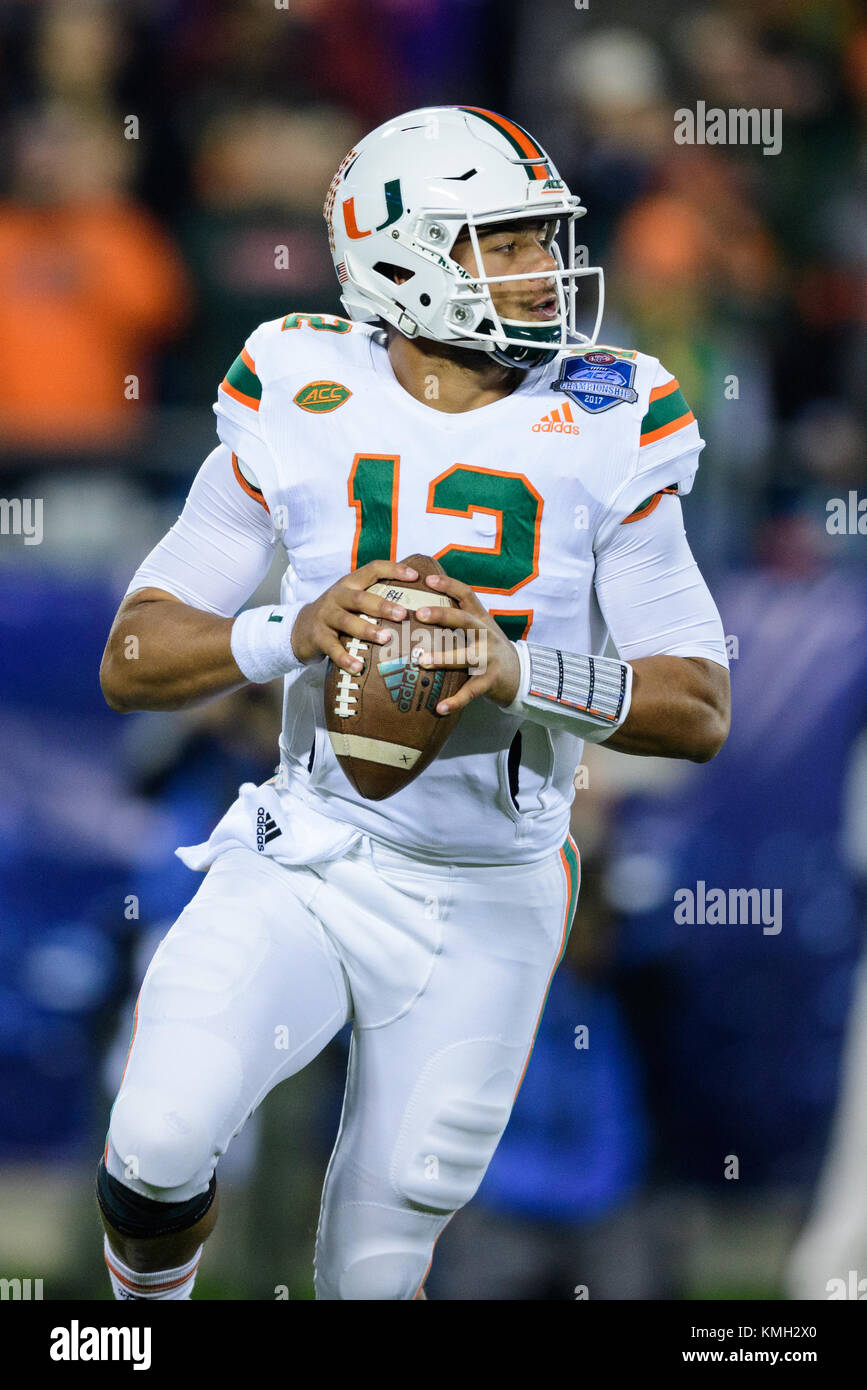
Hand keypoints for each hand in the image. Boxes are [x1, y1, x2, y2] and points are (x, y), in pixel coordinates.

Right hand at [290, 560, 417, 673]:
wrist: (300, 628)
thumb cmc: (337, 613)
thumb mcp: (352, 600)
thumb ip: (375, 597)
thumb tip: (417, 602)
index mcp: (350, 583)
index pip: (373, 570)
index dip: (393, 570)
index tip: (415, 576)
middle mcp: (337, 596)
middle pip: (360, 598)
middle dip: (382, 606)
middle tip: (402, 614)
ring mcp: (326, 616)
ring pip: (347, 622)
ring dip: (367, 630)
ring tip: (386, 639)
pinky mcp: (318, 637)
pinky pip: (332, 648)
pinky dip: (346, 658)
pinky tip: (359, 668)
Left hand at [414, 573, 520, 714]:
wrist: (521, 674)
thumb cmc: (490, 648)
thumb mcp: (480, 628)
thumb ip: (458, 617)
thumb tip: (420, 605)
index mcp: (481, 619)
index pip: (467, 595)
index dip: (449, 585)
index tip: (428, 579)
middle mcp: (486, 635)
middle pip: (465, 620)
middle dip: (443, 614)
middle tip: (420, 613)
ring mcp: (489, 658)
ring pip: (466, 656)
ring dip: (443, 658)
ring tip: (422, 661)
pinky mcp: (490, 681)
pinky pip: (471, 692)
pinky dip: (455, 701)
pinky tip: (439, 708)